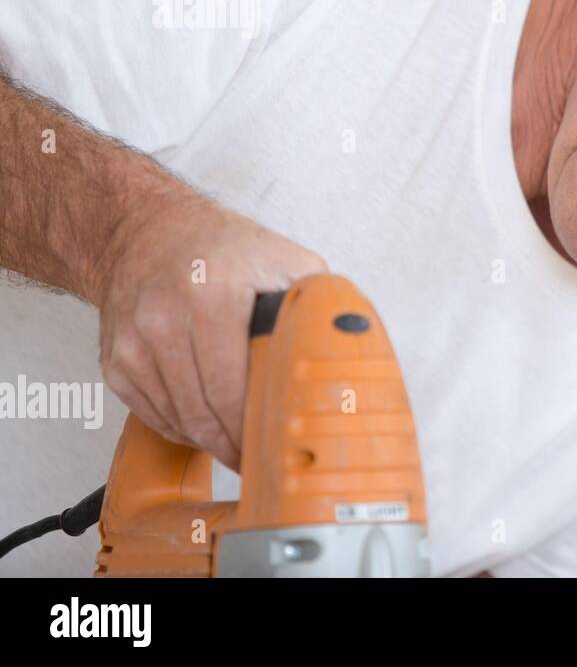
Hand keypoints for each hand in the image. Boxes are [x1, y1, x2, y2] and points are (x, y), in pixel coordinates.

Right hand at [96, 192, 327, 469]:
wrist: (147, 231)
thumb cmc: (222, 248)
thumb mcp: (284, 259)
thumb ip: (317, 302)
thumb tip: (351, 342)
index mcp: (212, 295)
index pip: (233, 385)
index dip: (258, 423)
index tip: (280, 443)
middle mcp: (164, 320)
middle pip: (205, 411)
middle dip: (239, 442)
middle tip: (266, 455)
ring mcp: (133, 344)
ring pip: (180, 419)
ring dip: (213, 441)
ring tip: (242, 444)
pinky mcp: (116, 362)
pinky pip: (154, 415)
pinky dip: (185, 427)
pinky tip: (208, 422)